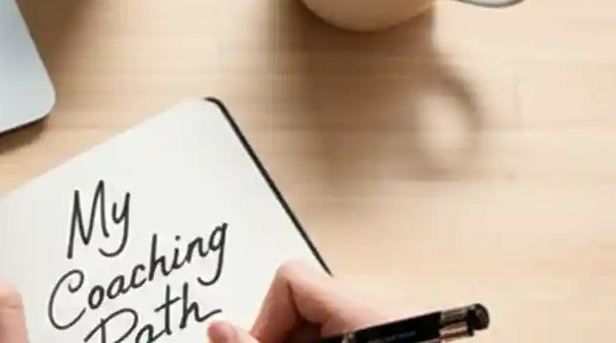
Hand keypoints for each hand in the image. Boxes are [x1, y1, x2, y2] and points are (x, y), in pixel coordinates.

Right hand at [208, 261, 395, 342]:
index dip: (265, 316)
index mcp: (366, 309)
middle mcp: (384, 309)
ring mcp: (391, 323)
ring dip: (301, 340)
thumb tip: (218, 328)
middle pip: (305, 301)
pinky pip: (346, 330)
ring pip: (324, 319)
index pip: (291, 278)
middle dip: (282, 333)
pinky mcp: (397, 334)